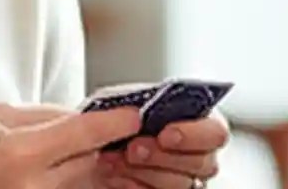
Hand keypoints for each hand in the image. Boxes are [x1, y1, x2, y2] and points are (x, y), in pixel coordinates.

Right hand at [0, 103, 140, 188]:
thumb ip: (40, 117)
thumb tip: (77, 115)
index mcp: (22, 153)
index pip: (89, 132)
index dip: (118, 122)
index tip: (135, 116)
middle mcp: (30, 187)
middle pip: (89, 161)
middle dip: (96, 145)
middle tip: (97, 133)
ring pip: (75, 183)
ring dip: (76, 168)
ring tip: (53, 156)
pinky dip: (58, 183)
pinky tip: (41, 174)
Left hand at [92, 111, 229, 188]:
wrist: (71, 157)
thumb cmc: (94, 127)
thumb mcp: (108, 106)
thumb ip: (124, 108)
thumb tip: (138, 115)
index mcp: (189, 118)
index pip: (215, 131)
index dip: (195, 134)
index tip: (166, 134)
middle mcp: (192, 151)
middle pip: (204, 164)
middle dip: (164, 157)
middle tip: (132, 149)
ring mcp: (178, 179)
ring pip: (183, 184)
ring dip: (147, 173)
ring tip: (114, 161)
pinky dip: (137, 188)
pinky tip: (116, 179)